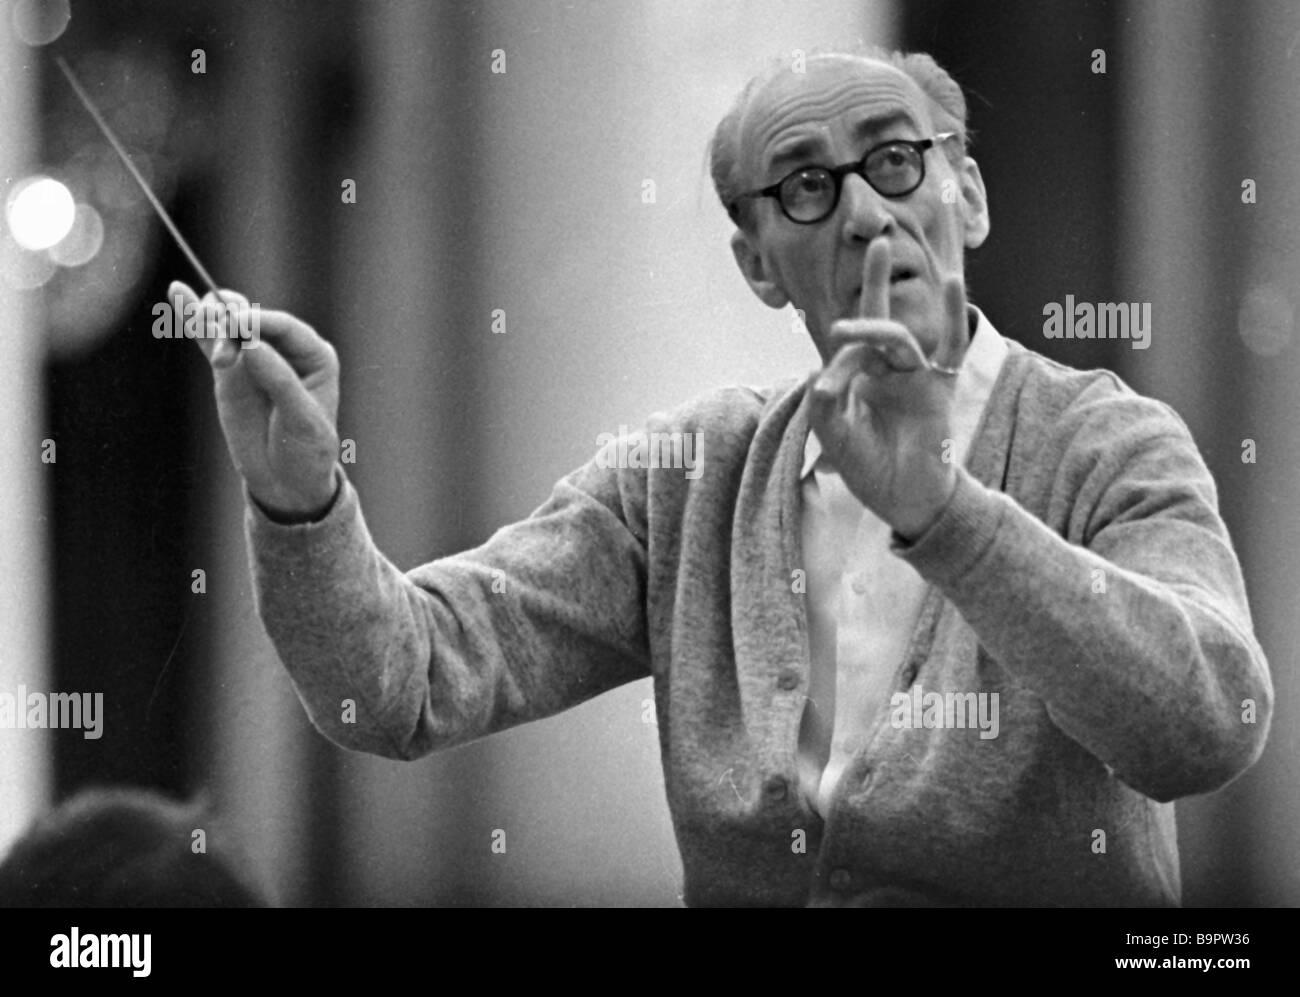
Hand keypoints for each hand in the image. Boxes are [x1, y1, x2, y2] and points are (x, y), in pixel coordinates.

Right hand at [172, 280, 340, 521]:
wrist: (286, 482)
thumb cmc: (306, 451)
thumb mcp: (301, 419)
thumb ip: (278, 380)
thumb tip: (251, 343)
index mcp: (315, 356)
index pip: (285, 327)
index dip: (260, 320)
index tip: (238, 323)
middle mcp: (284, 350)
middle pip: (253, 319)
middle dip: (232, 322)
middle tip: (221, 344)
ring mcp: (254, 358)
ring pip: (228, 325)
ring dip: (212, 320)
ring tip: (202, 322)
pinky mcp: (228, 371)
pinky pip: (210, 341)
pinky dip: (194, 321)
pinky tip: (178, 293)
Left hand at [806, 238, 969, 539]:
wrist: (905, 500)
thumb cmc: (870, 469)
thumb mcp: (835, 439)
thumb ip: (823, 409)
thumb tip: (815, 373)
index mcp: (860, 379)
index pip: (847, 352)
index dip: (836, 364)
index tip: (826, 391)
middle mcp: (887, 371)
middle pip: (880, 319)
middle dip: (877, 282)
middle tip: (876, 243)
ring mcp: (915, 377)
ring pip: (899, 339)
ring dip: (875, 326)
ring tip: (854, 319)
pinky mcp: (939, 389)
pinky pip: (950, 347)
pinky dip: (954, 316)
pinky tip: (954, 285)